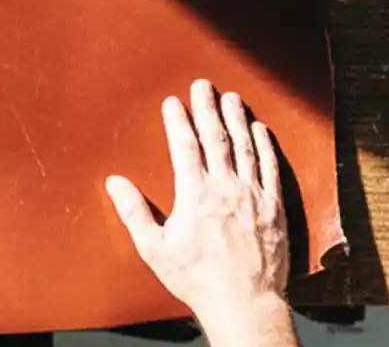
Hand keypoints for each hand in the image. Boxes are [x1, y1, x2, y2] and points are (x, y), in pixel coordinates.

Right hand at [105, 79, 295, 346]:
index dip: (178, 120)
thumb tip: (115, 182)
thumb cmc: (197, 278)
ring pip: (245, 146)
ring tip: (231, 98)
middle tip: (203, 85)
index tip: (173, 102)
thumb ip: (134, 212)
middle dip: (207, 108)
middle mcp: (225, 187)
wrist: (244, 302)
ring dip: (237, 119)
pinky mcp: (274, 207)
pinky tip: (261, 130)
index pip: (184, 145)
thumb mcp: (155, 249)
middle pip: (216, 137)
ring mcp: (253, 195)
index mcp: (195, 194)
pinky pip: (270, 168)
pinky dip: (265, 146)